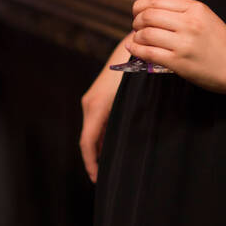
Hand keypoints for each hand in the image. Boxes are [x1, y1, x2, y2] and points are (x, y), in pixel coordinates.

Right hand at [79, 39, 127, 183]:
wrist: (135, 44)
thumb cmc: (138, 71)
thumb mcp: (135, 99)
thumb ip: (131, 123)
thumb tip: (131, 148)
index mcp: (96, 107)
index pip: (87, 143)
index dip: (91, 165)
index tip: (98, 181)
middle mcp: (90, 104)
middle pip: (88, 140)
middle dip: (96, 160)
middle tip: (108, 179)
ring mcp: (92, 99)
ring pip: (93, 131)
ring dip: (100, 148)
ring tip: (112, 166)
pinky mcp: (98, 96)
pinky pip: (97, 122)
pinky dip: (102, 136)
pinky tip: (114, 146)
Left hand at [130, 0, 225, 92]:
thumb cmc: (222, 43)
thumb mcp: (206, 17)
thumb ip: (182, 11)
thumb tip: (151, 11)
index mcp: (195, 8)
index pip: (156, 0)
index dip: (140, 5)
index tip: (137, 11)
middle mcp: (189, 23)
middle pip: (148, 15)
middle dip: (136, 21)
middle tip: (137, 27)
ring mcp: (183, 43)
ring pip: (145, 33)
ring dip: (136, 36)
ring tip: (139, 39)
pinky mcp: (178, 62)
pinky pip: (148, 52)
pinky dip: (137, 49)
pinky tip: (136, 49)